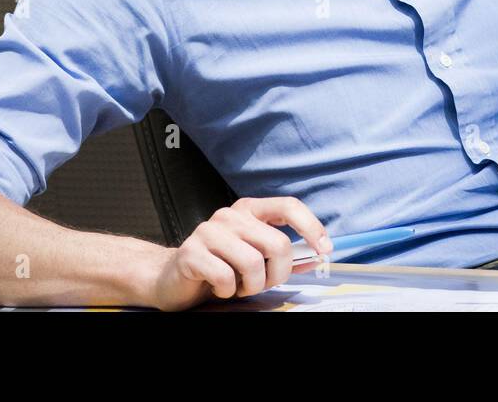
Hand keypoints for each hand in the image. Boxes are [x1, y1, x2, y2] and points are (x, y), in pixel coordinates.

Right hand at [148, 196, 331, 310]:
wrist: (172, 279)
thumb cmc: (219, 267)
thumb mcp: (255, 258)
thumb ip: (285, 257)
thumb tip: (317, 256)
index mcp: (249, 210)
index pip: (288, 206)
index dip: (311, 226)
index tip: (324, 248)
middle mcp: (230, 215)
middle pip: (277, 243)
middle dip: (277, 273)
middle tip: (263, 283)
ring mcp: (209, 231)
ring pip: (253, 262)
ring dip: (252, 285)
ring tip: (239, 286)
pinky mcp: (191, 252)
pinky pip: (226, 277)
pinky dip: (229, 291)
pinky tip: (220, 287)